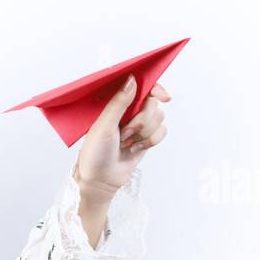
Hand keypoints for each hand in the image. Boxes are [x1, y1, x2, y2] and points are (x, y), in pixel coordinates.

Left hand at [75, 75, 171, 196]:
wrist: (100, 179)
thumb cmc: (95, 152)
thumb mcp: (104, 125)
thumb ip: (119, 102)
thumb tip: (132, 80)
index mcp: (117, 103)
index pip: (142, 86)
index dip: (156, 88)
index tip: (163, 96)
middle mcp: (130, 111)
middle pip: (153, 104)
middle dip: (141, 121)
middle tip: (124, 132)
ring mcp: (139, 124)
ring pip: (159, 118)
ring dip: (143, 133)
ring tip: (126, 142)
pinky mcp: (146, 137)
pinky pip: (162, 131)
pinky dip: (150, 141)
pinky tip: (134, 148)